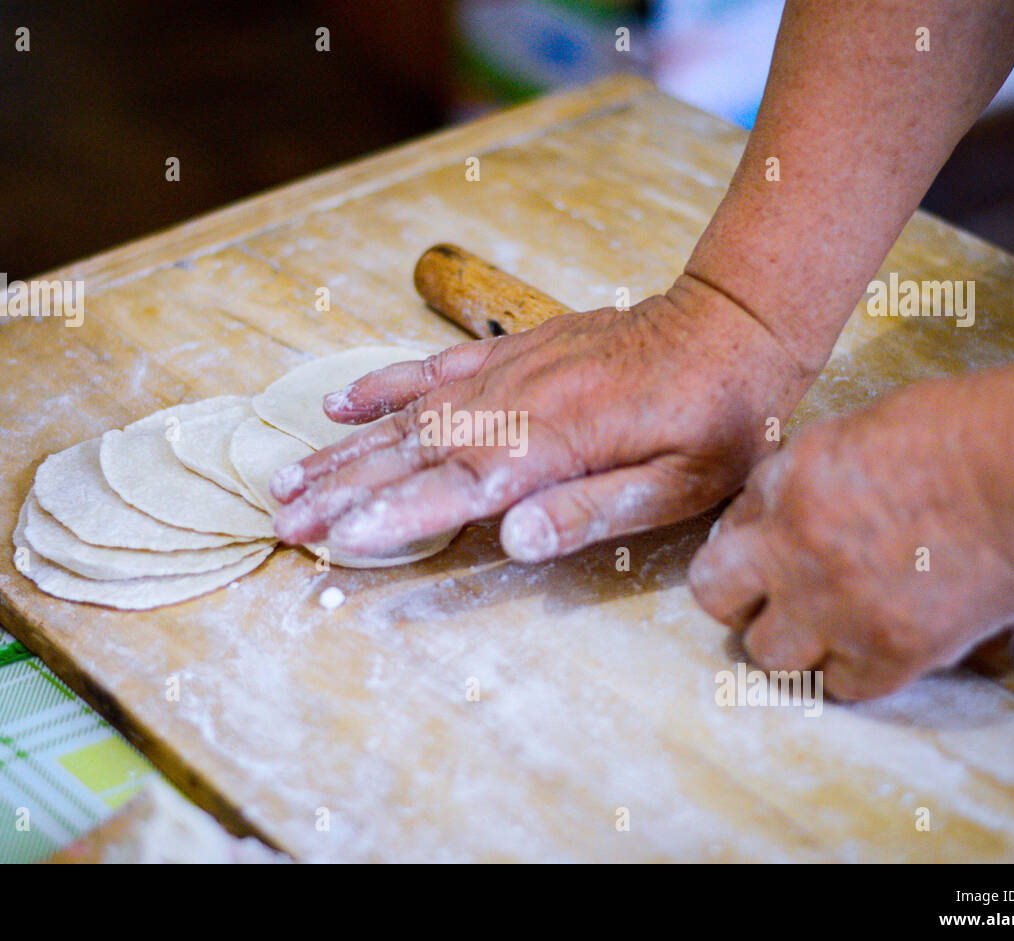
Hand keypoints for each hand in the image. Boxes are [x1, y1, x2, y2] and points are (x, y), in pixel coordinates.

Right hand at [271, 276, 812, 559]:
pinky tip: (339, 406)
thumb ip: (594, 511)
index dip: (389, 516)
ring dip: (344, 450)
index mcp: (551, 443)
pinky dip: (381, 386)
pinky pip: (430, 370)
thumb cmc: (716, 419)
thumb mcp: (680, 485)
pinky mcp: (509, 353)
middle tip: (283, 523)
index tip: (331, 539)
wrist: (729, 325)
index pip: (454, 488)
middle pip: (411, 454)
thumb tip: (515, 542)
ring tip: (287, 478)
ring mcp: (505, 373)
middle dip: (342, 491)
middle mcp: (513, 405)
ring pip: (406, 416)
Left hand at [687, 365, 1013, 699]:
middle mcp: (796, 552)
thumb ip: (799, 476)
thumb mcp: (852, 429)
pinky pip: (843, 686)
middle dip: (742, 595)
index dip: (744, 544)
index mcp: (786, 487)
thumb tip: (772, 509)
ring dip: (793, 640)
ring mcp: (839, 609)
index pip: (723, 532)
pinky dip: (854, 670)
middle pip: (717, 599)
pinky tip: (875, 642)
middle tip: (775, 593)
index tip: (764, 551)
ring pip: (770, 654)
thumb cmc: (965, 432)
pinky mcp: (893, 652)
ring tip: (829, 622)